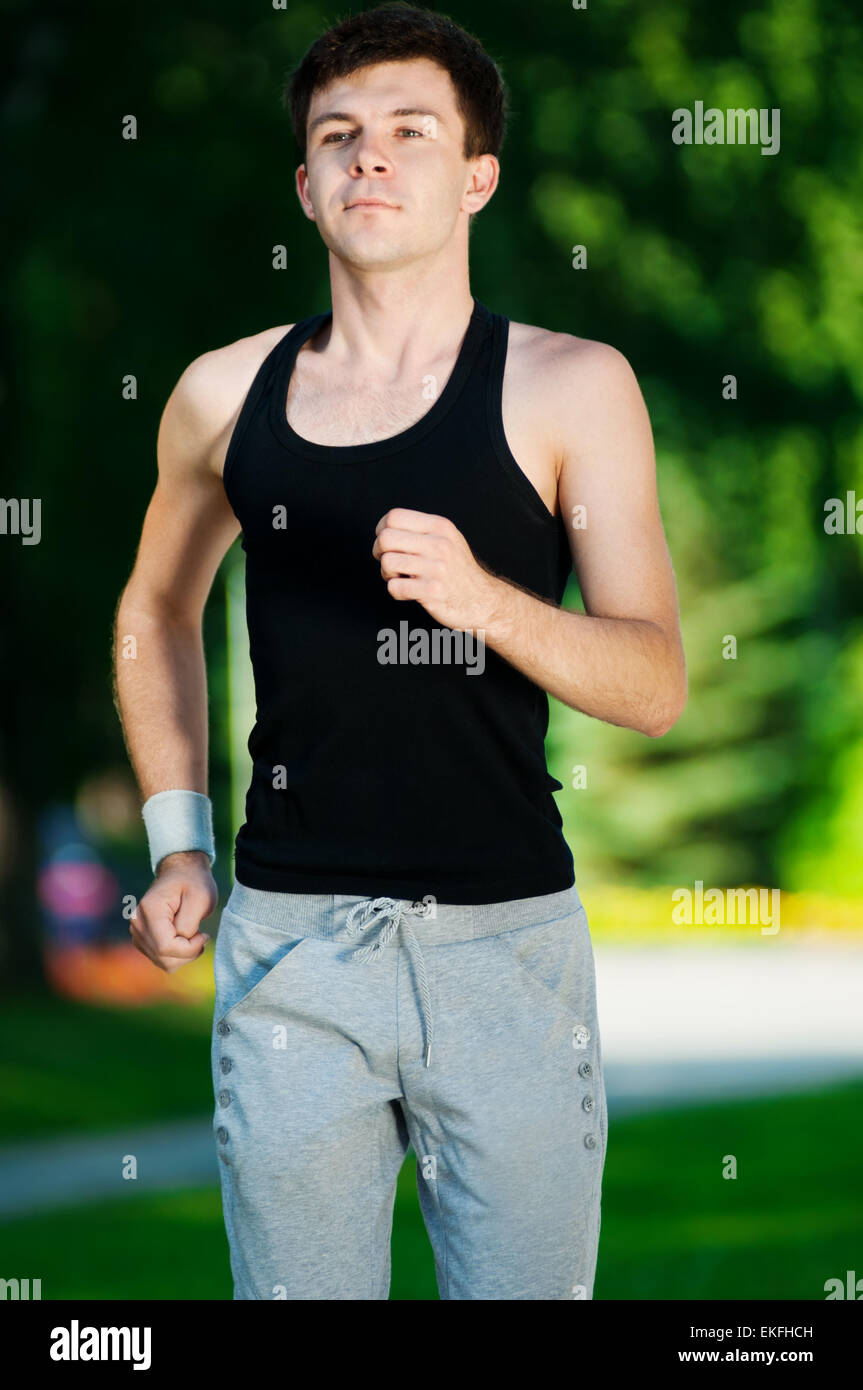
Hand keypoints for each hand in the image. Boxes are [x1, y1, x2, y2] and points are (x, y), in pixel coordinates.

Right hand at [129, 851, 216, 972]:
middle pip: (163, 957)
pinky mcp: (142, 938)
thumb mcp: (200, 898)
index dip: (189, 948)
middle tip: (201, 936)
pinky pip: (160, 959)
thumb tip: (181, 943)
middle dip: (187, 953)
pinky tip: (185, 939)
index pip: (165, 946)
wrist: (181, 872)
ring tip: (194, 936)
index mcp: (150, 910)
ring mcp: (137, 931)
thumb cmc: (193, 882)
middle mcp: (137, 922)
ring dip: (183, 955)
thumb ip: (189, 924)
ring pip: (162, 961)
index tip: (204, 935)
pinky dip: (176, 954)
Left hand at [372, 507, 501, 632]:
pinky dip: (396, 591)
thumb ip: (422, 530)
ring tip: (401, 577)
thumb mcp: (447, 539)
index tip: (387, 543)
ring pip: (387, 563)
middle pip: (386, 538)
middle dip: (379, 552)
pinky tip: (408, 591)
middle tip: (390, 562)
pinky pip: (395, 587)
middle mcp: (439, 544)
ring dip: (387, 574)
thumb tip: (386, 527)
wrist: (482, 601)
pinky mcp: (433, 591)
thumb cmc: (458, 571)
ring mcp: (437, 568)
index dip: (382, 529)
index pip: (394, 517)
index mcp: (440, 527)